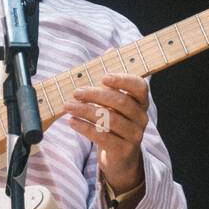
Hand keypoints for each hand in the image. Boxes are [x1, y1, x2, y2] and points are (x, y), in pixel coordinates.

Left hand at [62, 62, 149, 193]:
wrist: (120, 158)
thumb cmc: (114, 122)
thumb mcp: (114, 101)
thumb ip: (111, 78)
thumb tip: (110, 51)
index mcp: (140, 101)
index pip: (139, 86)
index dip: (123, 80)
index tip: (103, 76)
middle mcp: (141, 117)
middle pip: (120, 102)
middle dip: (96, 95)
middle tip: (76, 92)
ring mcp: (134, 135)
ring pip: (110, 119)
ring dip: (85, 111)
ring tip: (68, 106)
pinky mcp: (123, 150)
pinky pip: (102, 136)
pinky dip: (84, 127)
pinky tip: (71, 121)